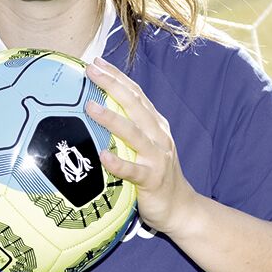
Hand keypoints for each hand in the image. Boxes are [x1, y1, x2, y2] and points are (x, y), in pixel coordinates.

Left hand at [85, 57, 197, 235]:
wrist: (181, 208)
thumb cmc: (154, 175)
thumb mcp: (144, 146)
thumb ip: (127, 128)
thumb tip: (96, 110)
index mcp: (154, 124)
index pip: (135, 94)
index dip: (117, 77)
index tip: (97, 62)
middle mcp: (158, 136)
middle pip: (135, 105)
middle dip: (112, 85)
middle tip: (92, 70)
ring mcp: (157, 158)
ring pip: (134, 134)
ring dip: (112, 119)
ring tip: (90, 107)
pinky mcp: (153, 181)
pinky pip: (134, 171)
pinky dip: (119, 163)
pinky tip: (103, 156)